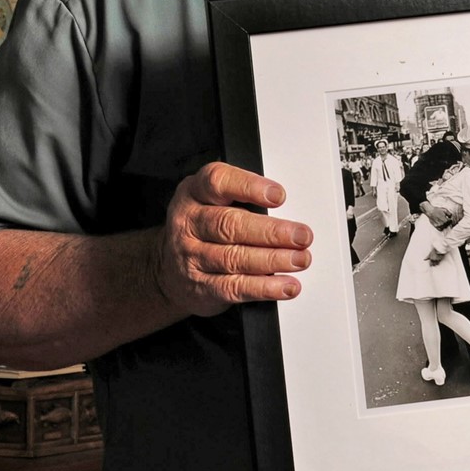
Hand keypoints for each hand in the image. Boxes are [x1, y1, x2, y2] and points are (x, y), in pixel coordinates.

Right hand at [152, 161, 310, 317]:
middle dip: (271, 232)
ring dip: (273, 260)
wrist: (168, 270)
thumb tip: (288, 211)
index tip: (279, 196)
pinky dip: (265, 287)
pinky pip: (236, 288)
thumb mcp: (213, 201)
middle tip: (301, 236)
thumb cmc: (202, 228)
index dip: (249, 187)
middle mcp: (189, 223)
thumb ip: (244, 197)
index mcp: (194, 192)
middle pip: (230, 225)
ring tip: (300, 259)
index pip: (217, 182)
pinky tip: (286, 285)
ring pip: (235, 258)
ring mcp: (192, 257)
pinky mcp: (202, 288)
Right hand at [421, 202, 456, 227]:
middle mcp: (442, 224)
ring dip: (445, 225)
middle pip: (448, 225)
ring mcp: (439, 226)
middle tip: (446, 220)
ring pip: (444, 227)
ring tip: (443, 222)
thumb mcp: (445, 210)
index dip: (450, 219)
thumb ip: (449, 214)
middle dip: (448, 222)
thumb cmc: (437, 210)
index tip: (449, 218)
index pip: (450, 222)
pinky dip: (442, 228)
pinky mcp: (436, 226)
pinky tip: (441, 224)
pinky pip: (440, 229)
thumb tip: (451, 217)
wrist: (430, 211)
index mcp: (445, 220)